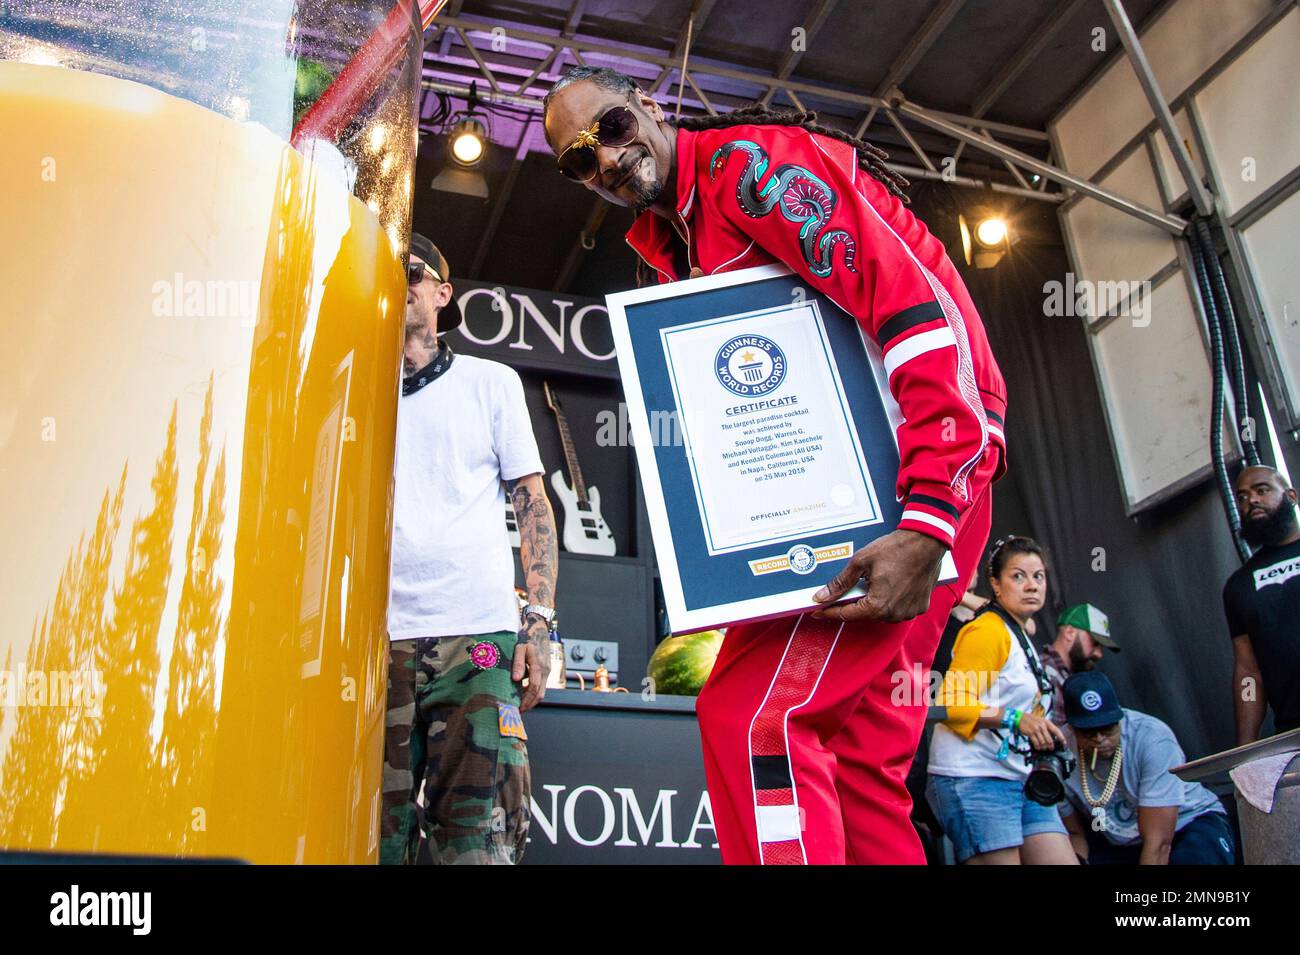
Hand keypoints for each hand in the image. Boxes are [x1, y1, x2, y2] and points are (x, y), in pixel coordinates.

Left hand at [512, 614, 550, 712]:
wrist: (539, 628)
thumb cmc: (527, 637)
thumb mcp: (519, 648)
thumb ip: (518, 664)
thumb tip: (516, 679)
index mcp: (539, 666)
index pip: (534, 689)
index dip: (526, 701)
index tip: (518, 708)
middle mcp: (545, 670)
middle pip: (540, 694)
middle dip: (530, 704)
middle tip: (518, 711)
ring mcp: (547, 670)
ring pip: (542, 691)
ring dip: (532, 699)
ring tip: (520, 705)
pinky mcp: (546, 669)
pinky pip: (541, 685)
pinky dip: (534, 692)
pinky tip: (524, 693)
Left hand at [811, 529, 945, 623]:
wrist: (927, 541)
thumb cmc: (896, 549)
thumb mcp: (861, 562)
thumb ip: (840, 583)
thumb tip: (821, 597)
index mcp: (878, 605)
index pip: (846, 615)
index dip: (828, 613)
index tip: (816, 612)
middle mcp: (894, 614)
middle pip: (864, 614)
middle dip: (852, 603)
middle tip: (843, 590)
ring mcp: (908, 612)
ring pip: (881, 612)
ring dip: (872, 602)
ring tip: (871, 582)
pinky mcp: (919, 607)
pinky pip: (898, 608)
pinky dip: (890, 600)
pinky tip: (888, 584)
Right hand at [1018, 712, 1066, 750]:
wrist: (1020, 718)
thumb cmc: (1031, 720)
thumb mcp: (1041, 721)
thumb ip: (1047, 728)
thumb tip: (1054, 737)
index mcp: (1047, 722)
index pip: (1057, 731)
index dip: (1061, 738)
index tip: (1064, 743)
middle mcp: (1042, 725)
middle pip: (1050, 739)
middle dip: (1051, 746)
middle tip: (1051, 748)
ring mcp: (1036, 729)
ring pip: (1043, 742)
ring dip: (1044, 747)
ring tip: (1043, 748)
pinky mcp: (1030, 733)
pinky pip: (1036, 743)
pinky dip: (1038, 747)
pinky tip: (1038, 747)